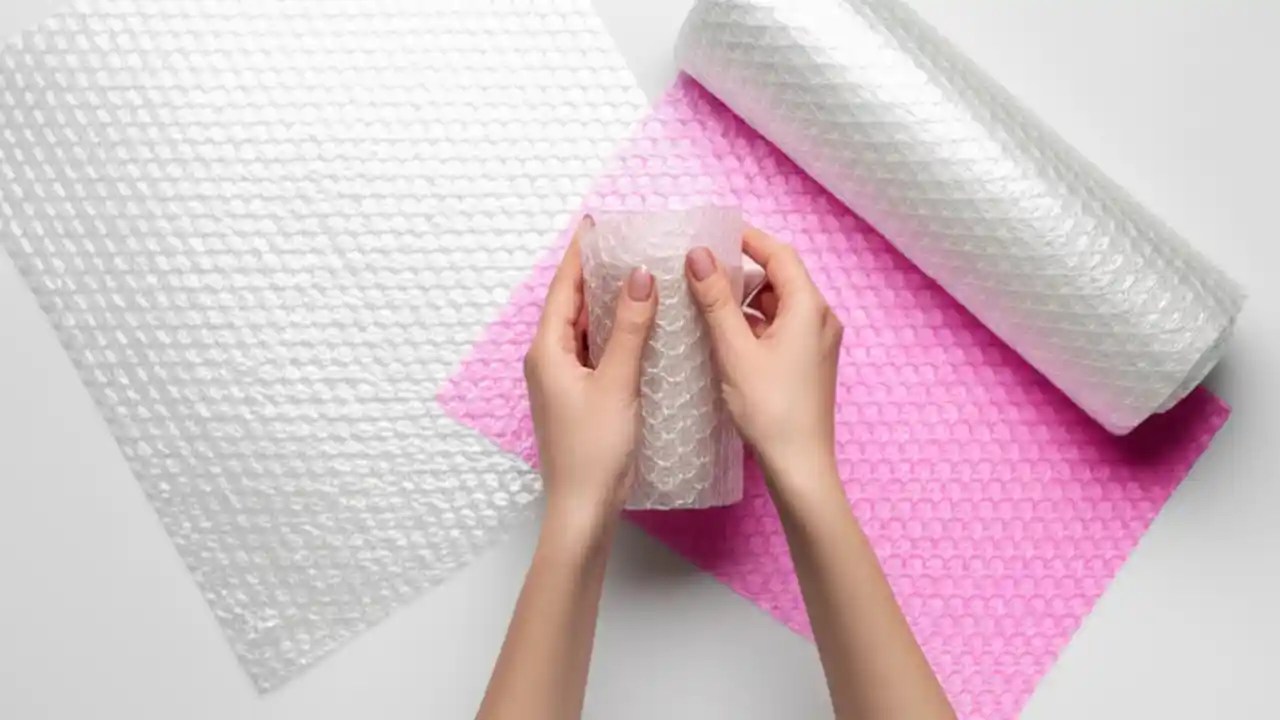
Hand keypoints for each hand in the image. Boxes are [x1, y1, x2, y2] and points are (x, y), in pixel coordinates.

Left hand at [525, 217, 657, 532]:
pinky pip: (593, 352)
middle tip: (625, 244)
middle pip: (571, 305)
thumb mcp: (617, 383)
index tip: (597, 225)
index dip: (580, 254)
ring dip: (606, 304)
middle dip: (595, 273)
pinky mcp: (577, 398)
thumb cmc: (594, 451)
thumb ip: (630, 329)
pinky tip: (638, 329)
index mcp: (547, 351)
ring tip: (636, 276)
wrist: (582, 509)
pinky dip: (612, 334)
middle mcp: (548, 361)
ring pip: (583, 329)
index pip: (563, 288)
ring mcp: (561, 381)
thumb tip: (639, 277)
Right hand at [685, 227, 842, 481]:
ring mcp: (817, 341)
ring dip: (745, 300)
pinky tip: (725, 336)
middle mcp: (820, 318)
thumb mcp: (735, 350)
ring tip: (707, 305)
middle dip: (741, 272)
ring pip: (778, 304)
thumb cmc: (770, 410)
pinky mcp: (809, 361)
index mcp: (808, 308)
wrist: (800, 464)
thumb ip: (716, 300)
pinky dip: (754, 323)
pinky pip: (781, 327)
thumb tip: (699, 255)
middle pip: (780, 277)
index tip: (714, 234)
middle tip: (701, 272)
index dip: (747, 239)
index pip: (779, 254)